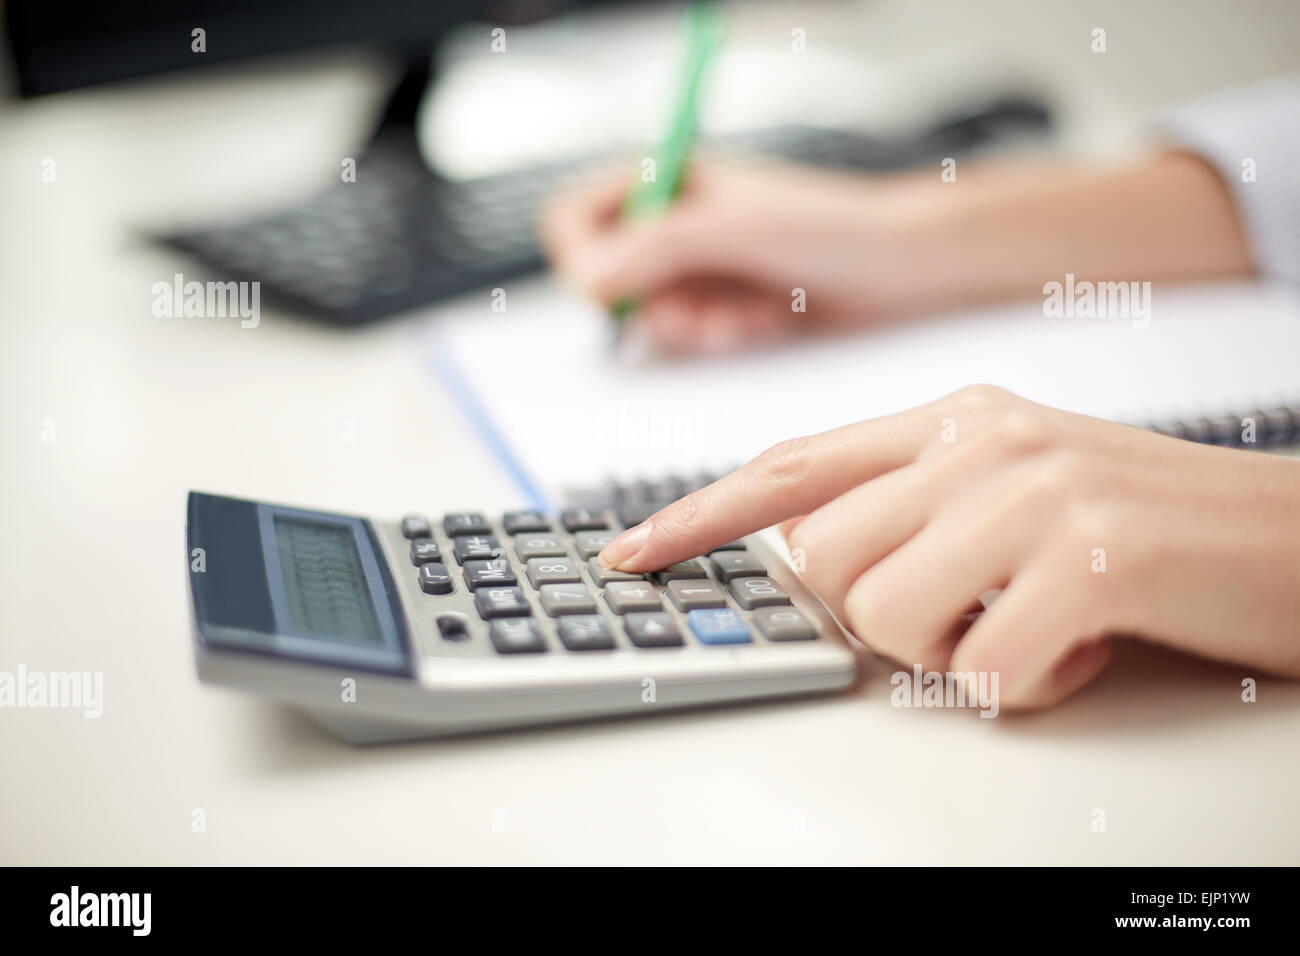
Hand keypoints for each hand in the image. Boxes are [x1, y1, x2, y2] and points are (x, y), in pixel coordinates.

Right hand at [541, 152, 1252, 354]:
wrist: (900, 265)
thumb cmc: (827, 225)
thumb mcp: (732, 227)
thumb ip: (652, 248)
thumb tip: (590, 282)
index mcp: (666, 182)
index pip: (575, 218)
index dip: (582, 259)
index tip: (610, 290)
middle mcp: (674, 224)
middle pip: (610, 280)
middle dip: (656, 304)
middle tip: (700, 312)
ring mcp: (699, 269)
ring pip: (652, 318)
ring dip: (696, 327)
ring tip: (747, 315)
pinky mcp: (724, 308)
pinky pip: (693, 340)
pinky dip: (724, 338)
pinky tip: (766, 321)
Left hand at [598, 386, 1299, 707]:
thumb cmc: (1151, 527)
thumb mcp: (1020, 487)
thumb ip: (915, 503)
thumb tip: (814, 553)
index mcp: (958, 418)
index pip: (794, 464)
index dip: (700, 514)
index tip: (631, 552)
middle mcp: (985, 440)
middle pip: (825, 559)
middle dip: (884, 613)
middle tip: (979, 607)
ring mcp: (1034, 493)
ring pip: (885, 614)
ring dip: (955, 650)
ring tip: (1037, 621)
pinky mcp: (1087, 562)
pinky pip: (980, 671)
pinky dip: (1027, 686)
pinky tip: (1086, 646)